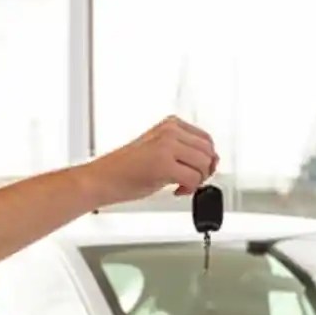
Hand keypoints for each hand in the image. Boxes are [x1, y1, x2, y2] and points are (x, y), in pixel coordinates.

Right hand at [84, 116, 219, 203]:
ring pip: (204, 165)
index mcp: (171, 124)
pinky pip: (194, 179)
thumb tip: (214, 161)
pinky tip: (175, 191)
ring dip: (197, 181)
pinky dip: (189, 190)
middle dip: (204, 171)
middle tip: (188, 182)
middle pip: (209, 152)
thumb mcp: (160, 151)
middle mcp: (170, 130)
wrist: (101, 179)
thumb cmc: (127, 169)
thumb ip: (185, 152)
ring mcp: (167, 145)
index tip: (195, 172)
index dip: (206, 160)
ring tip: (179, 185)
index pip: (207, 140)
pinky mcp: (163, 163)